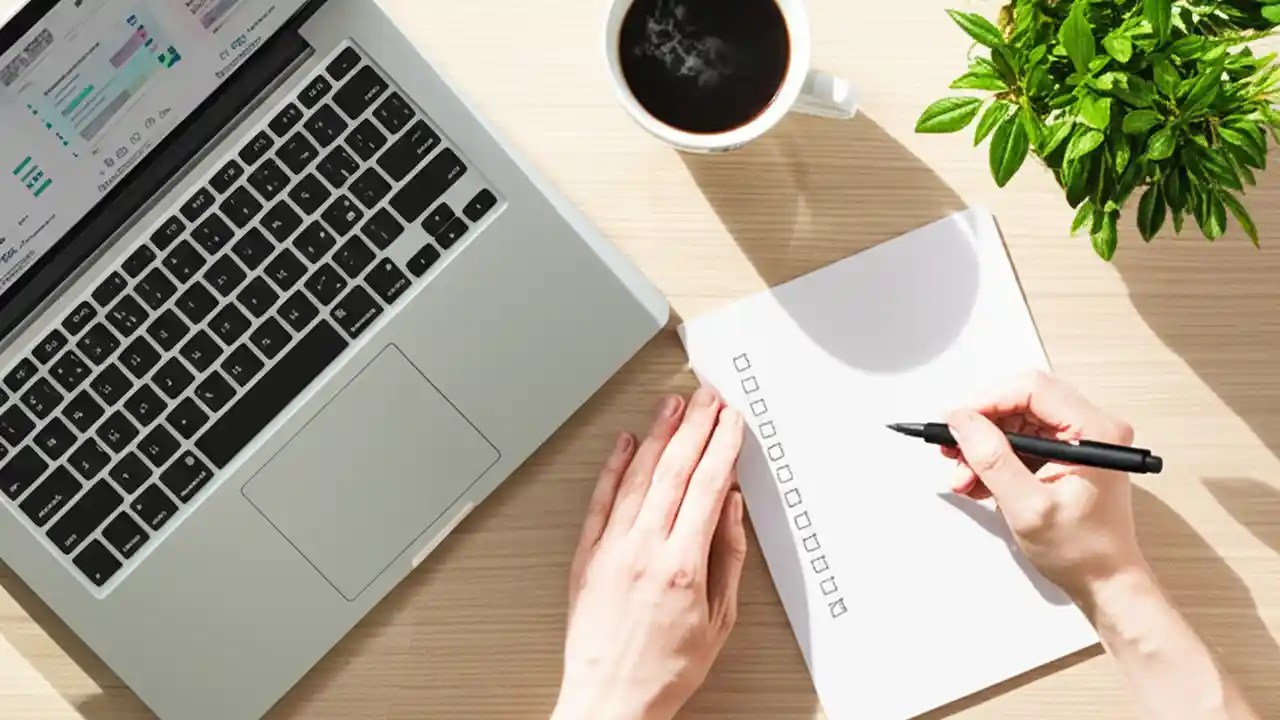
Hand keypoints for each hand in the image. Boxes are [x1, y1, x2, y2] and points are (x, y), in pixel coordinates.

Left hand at [552, 389, 746, 719]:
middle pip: (675, 470)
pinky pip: (600, 501)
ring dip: (657, 435)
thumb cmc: (665, 670)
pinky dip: (613, 467)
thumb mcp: (719, 620)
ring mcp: (610, 550)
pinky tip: (625, 443)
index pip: (707, 486)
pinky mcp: (586, 557)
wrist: (611, 701)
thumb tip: (731, 509)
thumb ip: (727, 558)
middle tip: (708, 398)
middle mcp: (643, 550)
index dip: (722, 446)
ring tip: (673, 406)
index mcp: (682, 566)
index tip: (732, 421)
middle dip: (695, 427)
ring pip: (638, 477)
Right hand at [942, 371, 1146, 599]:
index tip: (956, 422)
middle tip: (953, 449)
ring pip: (1015, 421)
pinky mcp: (1065, 453)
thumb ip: (993, 460)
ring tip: (963, 475)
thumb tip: (962, 422)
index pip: (1032, 389)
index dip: (987, 401)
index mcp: (1095, 432)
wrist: (1103, 581)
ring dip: (983, 445)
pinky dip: (994, 458)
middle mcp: (1091, 428)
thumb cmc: (1083, 551)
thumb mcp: (1028, 507)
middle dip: (981, 426)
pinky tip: (979, 480)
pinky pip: (1020, 440)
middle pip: (1021, 402)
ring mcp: (1078, 440)